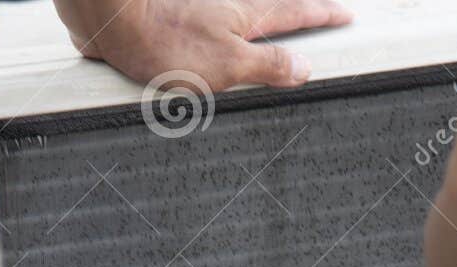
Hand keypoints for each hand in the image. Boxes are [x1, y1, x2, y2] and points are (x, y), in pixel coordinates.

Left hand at [54, 0, 352, 88]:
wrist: (111, 20)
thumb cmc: (166, 43)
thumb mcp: (227, 65)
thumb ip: (267, 65)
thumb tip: (305, 67)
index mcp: (245, 18)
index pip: (295, 14)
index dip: (322, 15)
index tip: (345, 15)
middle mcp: (224, 9)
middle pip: (270, 8)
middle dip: (296, 11)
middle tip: (318, 12)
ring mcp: (198, 12)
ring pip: (238, 14)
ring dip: (260, 18)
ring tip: (278, 24)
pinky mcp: (172, 23)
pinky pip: (207, 27)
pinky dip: (224, 30)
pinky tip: (220, 36)